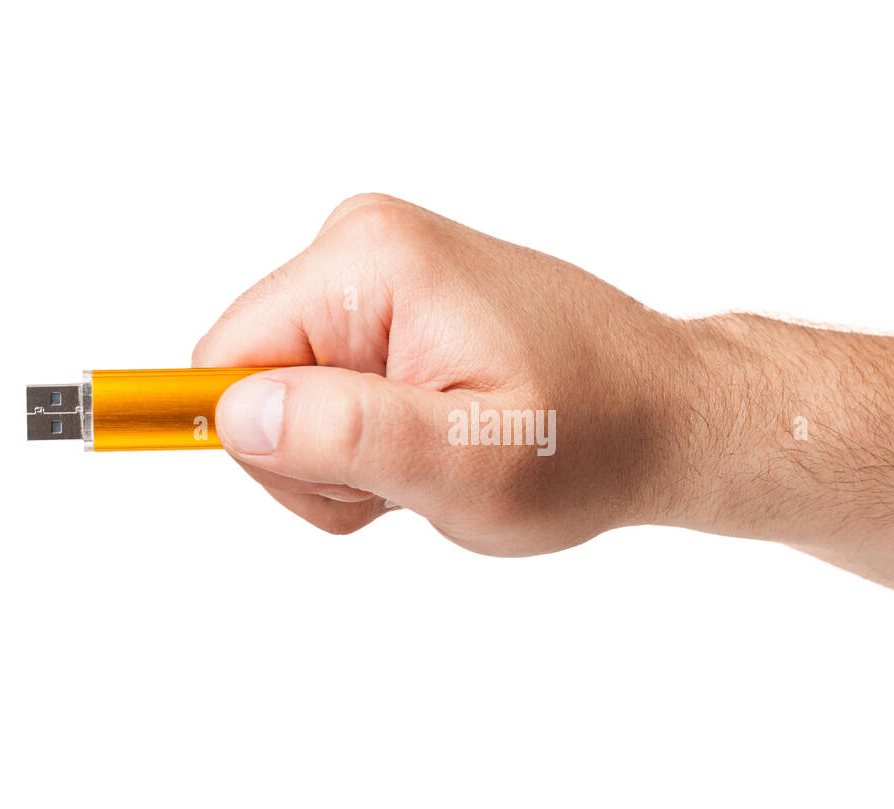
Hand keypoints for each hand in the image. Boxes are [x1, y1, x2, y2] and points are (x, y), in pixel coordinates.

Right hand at [193, 194, 687, 555]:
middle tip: (418, 475)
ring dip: (354, 456)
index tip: (352, 481)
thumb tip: (235, 414)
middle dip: (322, 459)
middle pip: (254, 382)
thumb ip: (348, 436)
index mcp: (370, 263)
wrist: (667, 413)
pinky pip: (332, 387)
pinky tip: (443, 438)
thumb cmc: (594, 439)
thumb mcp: (473, 464)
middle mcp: (364, 243)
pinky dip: (376, 437)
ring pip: (291, 397)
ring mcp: (380, 269)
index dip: (270, 447)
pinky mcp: (394, 300)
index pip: (226, 363)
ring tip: (443, 457)